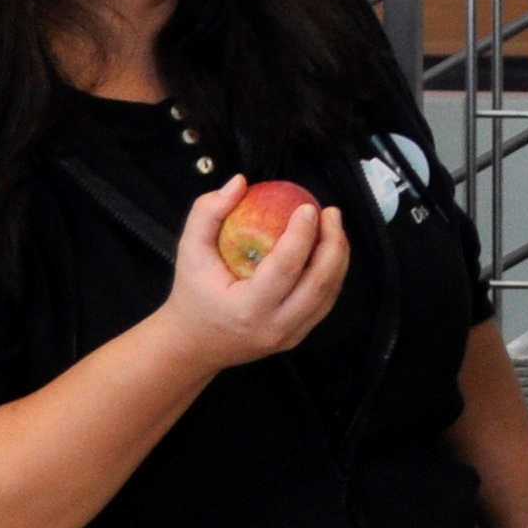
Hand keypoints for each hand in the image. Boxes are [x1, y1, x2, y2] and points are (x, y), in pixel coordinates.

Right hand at [153, 176, 348, 371]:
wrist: (193, 344)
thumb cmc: (192, 294)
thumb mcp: (190, 250)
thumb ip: (208, 212)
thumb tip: (240, 183)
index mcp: (247, 309)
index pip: (285, 268)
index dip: (302, 235)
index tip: (308, 208)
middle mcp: (274, 326)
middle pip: (319, 284)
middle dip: (333, 243)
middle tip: (331, 213)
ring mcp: (289, 335)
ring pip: (328, 294)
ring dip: (338, 257)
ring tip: (334, 227)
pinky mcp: (298, 336)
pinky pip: (324, 303)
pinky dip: (332, 274)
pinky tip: (329, 250)